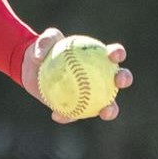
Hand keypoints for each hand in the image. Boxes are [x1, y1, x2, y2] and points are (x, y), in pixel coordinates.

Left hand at [19, 27, 134, 122]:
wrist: (32, 68)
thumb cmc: (44, 50)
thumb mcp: (42, 41)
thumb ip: (44, 41)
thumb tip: (40, 55)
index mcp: (97, 57)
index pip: (112, 54)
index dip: (118, 53)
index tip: (113, 55)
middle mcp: (100, 76)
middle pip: (118, 79)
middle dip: (124, 79)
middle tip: (118, 81)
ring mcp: (91, 94)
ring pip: (107, 104)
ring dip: (110, 110)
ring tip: (104, 112)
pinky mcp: (78, 108)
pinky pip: (76, 115)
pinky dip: (68, 117)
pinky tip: (56, 116)